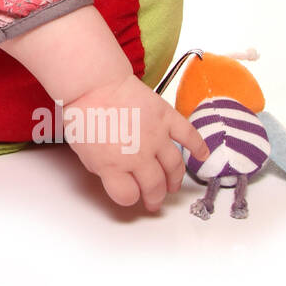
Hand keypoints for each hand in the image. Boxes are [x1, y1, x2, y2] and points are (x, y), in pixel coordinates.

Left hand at [60, 74, 209, 211]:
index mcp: (113, 166)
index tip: (130, 195)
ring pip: (173, 168)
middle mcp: (137, 156)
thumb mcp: (83, 151)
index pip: (128, 196)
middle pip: (153, 186)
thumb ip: (102, 169)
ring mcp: (155, 137)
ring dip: (174, 180)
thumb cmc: (84, 113)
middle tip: (155, 201)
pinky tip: (202, 156)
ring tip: (172, 186)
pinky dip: (198, 147)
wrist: (93, 84)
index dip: (129, 197)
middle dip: (154, 198)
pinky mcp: (166, 118)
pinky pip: (189, 136)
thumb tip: (116, 177)